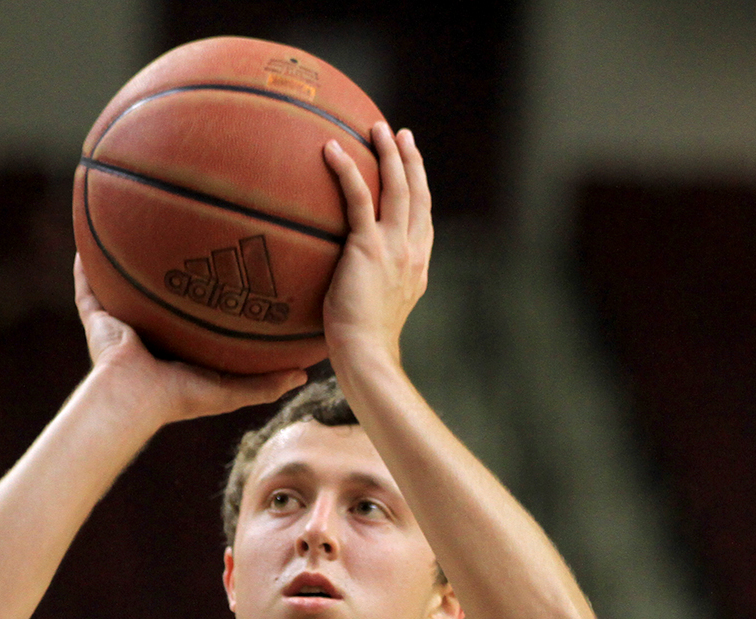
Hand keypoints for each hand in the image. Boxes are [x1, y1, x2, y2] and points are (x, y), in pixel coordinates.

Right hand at [74, 255, 305, 422]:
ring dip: (129, 256)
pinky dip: (85, 264)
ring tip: (138, 223)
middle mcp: (149, 330)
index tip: (228, 264)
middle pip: (161, 290)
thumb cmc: (179, 398)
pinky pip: (87, 285)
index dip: (208, 289)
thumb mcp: (230, 390)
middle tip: (191, 232)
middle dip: (172, 265)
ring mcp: (121, 322)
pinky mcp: (96, 317)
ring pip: (123, 282)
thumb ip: (266, 383)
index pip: (194, 311)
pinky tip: (90, 233)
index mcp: (178, 344)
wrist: (132, 400)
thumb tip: (305, 373)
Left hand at [322, 122, 431, 368]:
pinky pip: (359, 198)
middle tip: (399, 134)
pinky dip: (347, 170)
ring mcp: (395, 247)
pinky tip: (332, 149)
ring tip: (377, 128)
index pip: (423, 218)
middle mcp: (413, 251)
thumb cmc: (364, 342)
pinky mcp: (369, 246)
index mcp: (418, 265)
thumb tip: (351, 283)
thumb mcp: (378, 309)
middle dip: (410, 159)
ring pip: (398, 187)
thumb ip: (374, 288)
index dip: (420, 188)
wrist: (366, 352)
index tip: (413, 166)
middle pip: (418, 194)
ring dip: (388, 153)